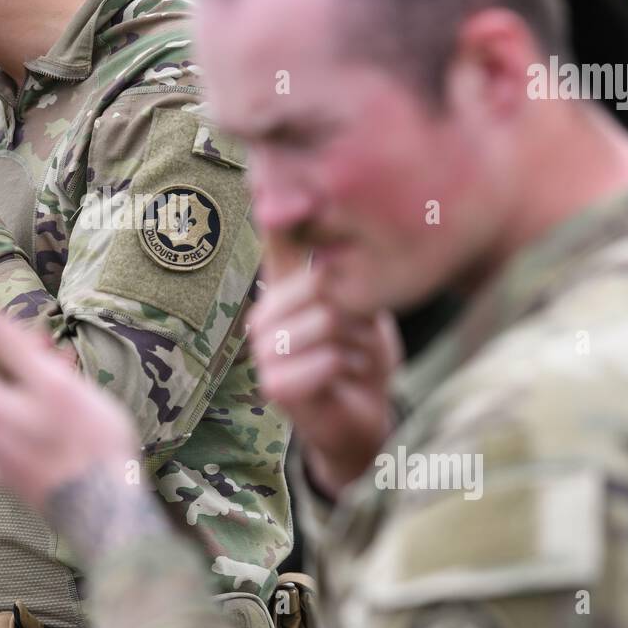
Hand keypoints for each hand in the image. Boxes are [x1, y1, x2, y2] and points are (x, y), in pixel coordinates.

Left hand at [0, 306, 153, 560]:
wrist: (106, 510)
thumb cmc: (86, 440)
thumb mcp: (52, 381)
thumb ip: (12, 346)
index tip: (6, 323)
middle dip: (17, 361)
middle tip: (53, 349)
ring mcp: (1, 464)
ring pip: (7, 412)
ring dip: (31, 388)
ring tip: (68, 378)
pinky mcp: (21, 481)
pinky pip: (18, 437)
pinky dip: (35, 417)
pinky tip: (67, 416)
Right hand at [250, 234, 402, 496]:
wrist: (364, 416)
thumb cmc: (361, 355)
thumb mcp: (360, 304)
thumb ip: (344, 270)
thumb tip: (331, 221)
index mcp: (280, 291)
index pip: (277, 242)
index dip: (280, 217)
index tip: (285, 211)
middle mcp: (262, 316)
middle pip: (321, 283)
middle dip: (358, 310)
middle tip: (364, 335)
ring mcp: (263, 351)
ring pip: (328, 320)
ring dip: (358, 341)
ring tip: (357, 355)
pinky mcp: (273, 384)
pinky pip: (327, 358)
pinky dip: (350, 367)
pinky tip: (347, 376)